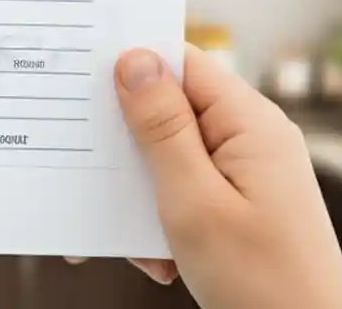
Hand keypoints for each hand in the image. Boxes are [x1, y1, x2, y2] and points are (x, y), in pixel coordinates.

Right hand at [71, 45, 341, 308]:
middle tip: (89, 168)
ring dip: (143, 191)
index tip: (81, 80)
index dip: (133, 64)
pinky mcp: (243, 203)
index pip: (182, 62)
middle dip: (129, 143)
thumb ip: (162, 128)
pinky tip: (158, 259)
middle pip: (172, 109)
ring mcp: (250, 171)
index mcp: (251, 122)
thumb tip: (135, 59)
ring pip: (172, 155)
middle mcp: (253, 138)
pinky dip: (162, 218)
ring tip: (134, 237)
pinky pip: (187, 189)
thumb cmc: (260, 281)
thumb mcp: (194, 201)